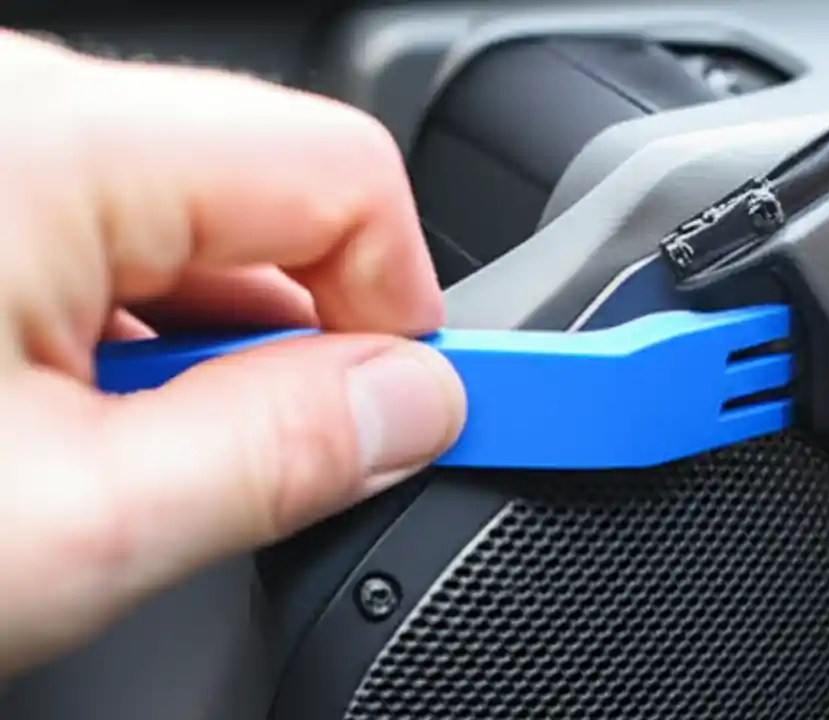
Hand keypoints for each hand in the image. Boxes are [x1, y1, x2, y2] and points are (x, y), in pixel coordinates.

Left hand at [0, 33, 463, 675]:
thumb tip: (416, 404)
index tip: (447, 403)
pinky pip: (114, 234)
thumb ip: (276, 455)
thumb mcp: (66, 527)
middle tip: (310, 456)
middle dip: (315, 336)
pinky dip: (146, 328)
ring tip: (155, 455)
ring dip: (222, 345)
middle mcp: (18, 108)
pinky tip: (92, 417)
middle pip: (275, 196)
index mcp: (46, 141)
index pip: (344, 176)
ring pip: (194, 224)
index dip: (415, 305)